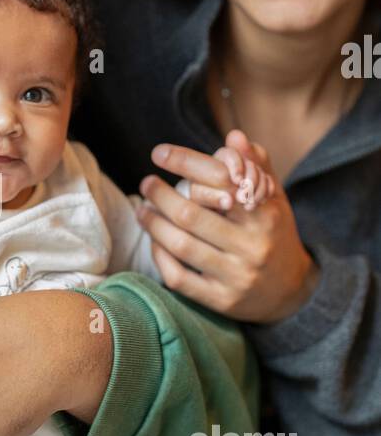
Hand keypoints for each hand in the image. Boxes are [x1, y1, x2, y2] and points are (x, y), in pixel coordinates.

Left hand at [137, 130, 318, 322]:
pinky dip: (160, 256)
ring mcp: (236, 276)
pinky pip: (179, 278)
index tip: (159, 153)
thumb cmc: (274, 234)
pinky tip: (154, 241)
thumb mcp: (274, 198)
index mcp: (264, 215)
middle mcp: (251, 246)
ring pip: (181, 245)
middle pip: (191, 214)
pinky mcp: (221, 300)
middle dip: (161, 195)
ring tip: (143, 208)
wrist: (293, 291)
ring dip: (154, 224)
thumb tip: (233, 136)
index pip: (219, 179)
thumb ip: (255, 166)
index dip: (185, 162)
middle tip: (147, 183)